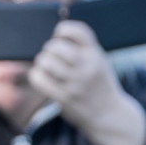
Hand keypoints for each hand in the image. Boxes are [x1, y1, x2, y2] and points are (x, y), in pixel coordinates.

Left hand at [28, 20, 145, 144]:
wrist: (109, 114)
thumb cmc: (98, 84)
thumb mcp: (98, 61)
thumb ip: (82, 48)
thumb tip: (53, 38)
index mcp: (95, 53)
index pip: (77, 31)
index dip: (62, 29)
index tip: (59, 36)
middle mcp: (87, 67)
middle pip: (56, 47)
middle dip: (49, 48)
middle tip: (50, 55)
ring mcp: (75, 83)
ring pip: (46, 62)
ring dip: (41, 62)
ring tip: (45, 65)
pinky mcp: (64, 97)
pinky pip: (40, 80)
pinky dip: (36, 75)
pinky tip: (42, 77)